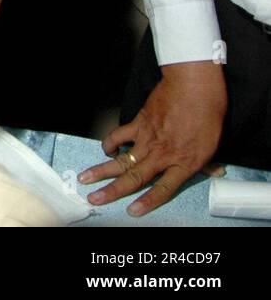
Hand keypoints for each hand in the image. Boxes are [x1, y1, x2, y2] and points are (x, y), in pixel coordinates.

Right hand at [78, 61, 226, 215]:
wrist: (193, 88)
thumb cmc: (207, 115)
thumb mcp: (212, 145)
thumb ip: (207, 162)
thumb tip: (215, 171)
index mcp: (183, 164)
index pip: (162, 189)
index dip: (147, 202)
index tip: (133, 211)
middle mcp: (162, 155)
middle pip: (133, 178)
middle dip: (112, 190)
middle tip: (94, 199)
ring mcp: (147, 139)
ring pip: (120, 159)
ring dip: (101, 170)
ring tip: (85, 177)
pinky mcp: (138, 124)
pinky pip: (118, 136)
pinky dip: (109, 144)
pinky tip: (106, 150)